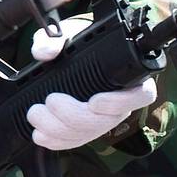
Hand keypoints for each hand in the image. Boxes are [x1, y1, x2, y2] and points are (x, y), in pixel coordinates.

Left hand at [26, 15, 155, 150]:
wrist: (66, 54)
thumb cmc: (73, 43)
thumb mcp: (64, 34)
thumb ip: (53, 40)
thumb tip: (44, 52)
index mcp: (127, 76)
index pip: (141, 95)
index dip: (118, 103)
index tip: (93, 101)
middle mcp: (120, 101)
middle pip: (106, 121)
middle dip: (73, 117)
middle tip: (50, 101)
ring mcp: (104, 119)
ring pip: (89, 134)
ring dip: (59, 130)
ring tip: (35, 114)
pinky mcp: (87, 130)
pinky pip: (76, 142)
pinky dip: (57, 141)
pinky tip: (41, 135)